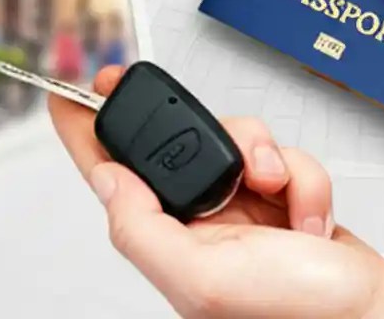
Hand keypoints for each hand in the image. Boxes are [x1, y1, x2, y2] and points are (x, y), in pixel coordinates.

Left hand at [50, 67, 383, 318]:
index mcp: (167, 244)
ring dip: (271, 161)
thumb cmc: (301, 316)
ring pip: (241, 143)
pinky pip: (287, 160)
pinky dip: (307, 180)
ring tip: (282, 199)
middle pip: (184, 142)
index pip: (111, 175)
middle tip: (242, 162)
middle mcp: (200, 227)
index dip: (89, 129)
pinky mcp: (286, 203)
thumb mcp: (203, 278)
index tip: (74, 88)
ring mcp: (245, 214)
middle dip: (218, 139)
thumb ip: (144, 228)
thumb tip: (108, 181)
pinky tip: (310, 220)